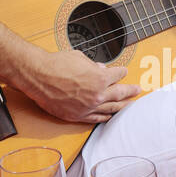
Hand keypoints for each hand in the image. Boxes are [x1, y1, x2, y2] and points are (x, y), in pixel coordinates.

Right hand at [20, 50, 139, 123]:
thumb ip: (93, 66)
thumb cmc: (56, 64)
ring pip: (110, 109)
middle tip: (137, 91)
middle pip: (119, 94)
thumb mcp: (79, 58)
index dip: (121, 73)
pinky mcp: (77, 116)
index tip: (123, 72)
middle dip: (130, 92)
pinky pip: (95, 118)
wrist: (38, 75)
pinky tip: (110, 116)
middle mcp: (97, 95)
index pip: (117, 76)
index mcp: (100, 78)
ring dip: (122, 107)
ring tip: (129, 106)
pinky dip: (104, 117)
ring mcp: (87, 107)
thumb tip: (100, 68)